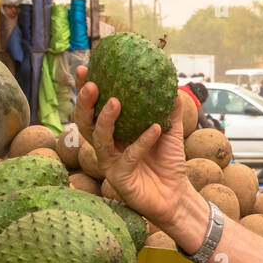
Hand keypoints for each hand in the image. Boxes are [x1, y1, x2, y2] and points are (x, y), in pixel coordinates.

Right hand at [73, 65, 193, 227]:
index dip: (86, 89)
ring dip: (105, 120)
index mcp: (113, 133)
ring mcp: (109, 164)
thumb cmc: (169, 163)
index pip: (94, 108)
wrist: (177, 195)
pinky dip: (142, 141)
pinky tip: (155, 128)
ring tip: (115, 101)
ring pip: (98, 140)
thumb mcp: (171, 131)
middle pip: (85, 122)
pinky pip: (129, 157)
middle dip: (85, 102)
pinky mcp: (119, 179)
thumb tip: (171, 82)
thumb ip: (169, 109)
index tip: (86, 67)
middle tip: (93, 84)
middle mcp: (106, 147)